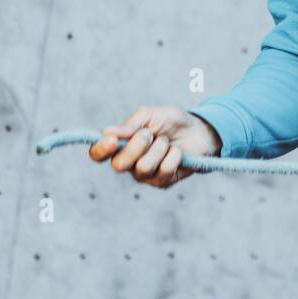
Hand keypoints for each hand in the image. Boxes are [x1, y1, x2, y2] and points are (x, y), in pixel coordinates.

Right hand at [88, 106, 221, 187]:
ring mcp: (145, 176)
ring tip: (167, 142)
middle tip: (149, 134)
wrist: (199, 130)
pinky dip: (173, 156)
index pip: (98, 154)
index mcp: (120, 145)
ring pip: (143, 168)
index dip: (100, 150)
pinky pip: (164, 171)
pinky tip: (177, 152)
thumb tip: (106, 132)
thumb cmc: (171, 121)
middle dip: (136, 146)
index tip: (111, 141)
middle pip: (119, 164)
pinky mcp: (162, 183)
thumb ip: (130, 124)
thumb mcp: (150, 115)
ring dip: (158, 149)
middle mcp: (129, 163)